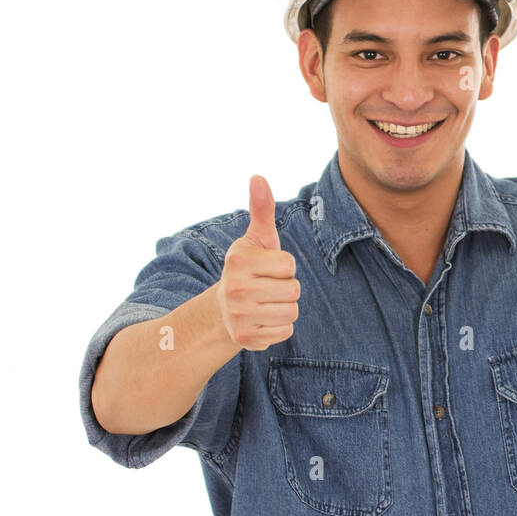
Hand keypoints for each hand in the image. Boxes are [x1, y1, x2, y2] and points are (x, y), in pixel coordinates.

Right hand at [217, 175, 299, 350]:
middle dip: (286, 288)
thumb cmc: (250, 267)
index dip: (285, 266)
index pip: (289, 266)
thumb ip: (262, 209)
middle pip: (293, 291)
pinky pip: (286, 332)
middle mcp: (235, 289)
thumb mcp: (257, 238)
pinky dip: (279, 326)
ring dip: (285, 308)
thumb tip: (258, 176)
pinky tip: (263, 319)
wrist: (223, 308)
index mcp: (239, 262)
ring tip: (265, 302)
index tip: (268, 267)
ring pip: (292, 313)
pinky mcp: (246, 338)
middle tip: (267, 286)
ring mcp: (239, 316)